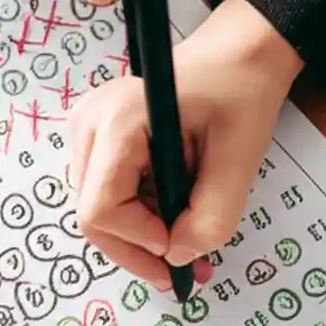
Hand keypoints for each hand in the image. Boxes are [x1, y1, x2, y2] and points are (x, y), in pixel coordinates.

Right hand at [69, 0, 303, 285]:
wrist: (235, 57)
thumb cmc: (238, 93)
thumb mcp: (240, 158)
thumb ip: (211, 217)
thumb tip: (178, 256)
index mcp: (119, 119)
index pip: (100, 208)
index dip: (138, 240)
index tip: (180, 246)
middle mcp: (89, 123)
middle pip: (93, 215)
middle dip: (138, 248)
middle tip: (186, 268)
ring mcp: (86, 129)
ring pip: (98, 210)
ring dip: (140, 233)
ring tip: (186, 235)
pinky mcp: (94, 139)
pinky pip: (106, 194)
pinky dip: (138, 214)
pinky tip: (171, 210)